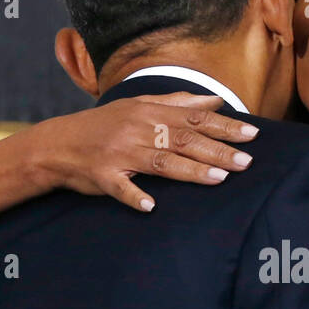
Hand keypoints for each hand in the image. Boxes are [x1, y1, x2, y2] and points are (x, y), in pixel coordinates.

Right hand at [28, 92, 258, 210]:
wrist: (57, 144)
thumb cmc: (104, 125)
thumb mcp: (139, 106)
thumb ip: (178, 103)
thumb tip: (215, 102)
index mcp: (149, 112)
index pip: (194, 118)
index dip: (224, 126)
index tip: (252, 133)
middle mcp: (137, 129)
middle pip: (184, 139)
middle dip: (218, 150)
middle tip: (247, 160)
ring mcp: (120, 153)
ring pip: (161, 161)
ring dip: (191, 170)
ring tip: (220, 178)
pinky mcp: (103, 176)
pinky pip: (121, 188)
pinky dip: (135, 197)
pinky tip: (152, 206)